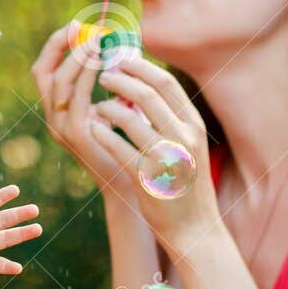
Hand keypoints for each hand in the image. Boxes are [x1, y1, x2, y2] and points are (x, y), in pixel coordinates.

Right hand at [31, 21, 137, 198]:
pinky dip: (87, 78)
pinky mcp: (77, 137)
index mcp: (60, 110)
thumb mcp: (117, 111)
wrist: (134, 187)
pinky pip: (76, 101)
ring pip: (58, 84)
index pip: (46, 69)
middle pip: (43, 72)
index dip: (57, 44)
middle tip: (83, 27)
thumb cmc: (131, 147)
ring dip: (77, 58)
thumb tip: (124, 49)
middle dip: (61, 45)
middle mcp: (54, 118)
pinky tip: (104, 64)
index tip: (77, 24)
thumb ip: (114, 86)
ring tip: (96, 41)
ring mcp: (62, 129)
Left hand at [87, 56, 224, 252]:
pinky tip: (92, 129)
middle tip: (103, 75)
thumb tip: (141, 89)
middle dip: (120, 80)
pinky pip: (119, 149)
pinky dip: (103, 135)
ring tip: (96, 106)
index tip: (121, 60)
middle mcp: (184, 137)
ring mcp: (167, 158)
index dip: (140, 67)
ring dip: (107, 107)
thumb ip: (171, 119)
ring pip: (130, 119)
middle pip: (148, 94)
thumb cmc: (186, 184)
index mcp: (194, 125)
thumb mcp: (188, 146)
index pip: (166, 84)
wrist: (195, 228)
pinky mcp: (149, 179)